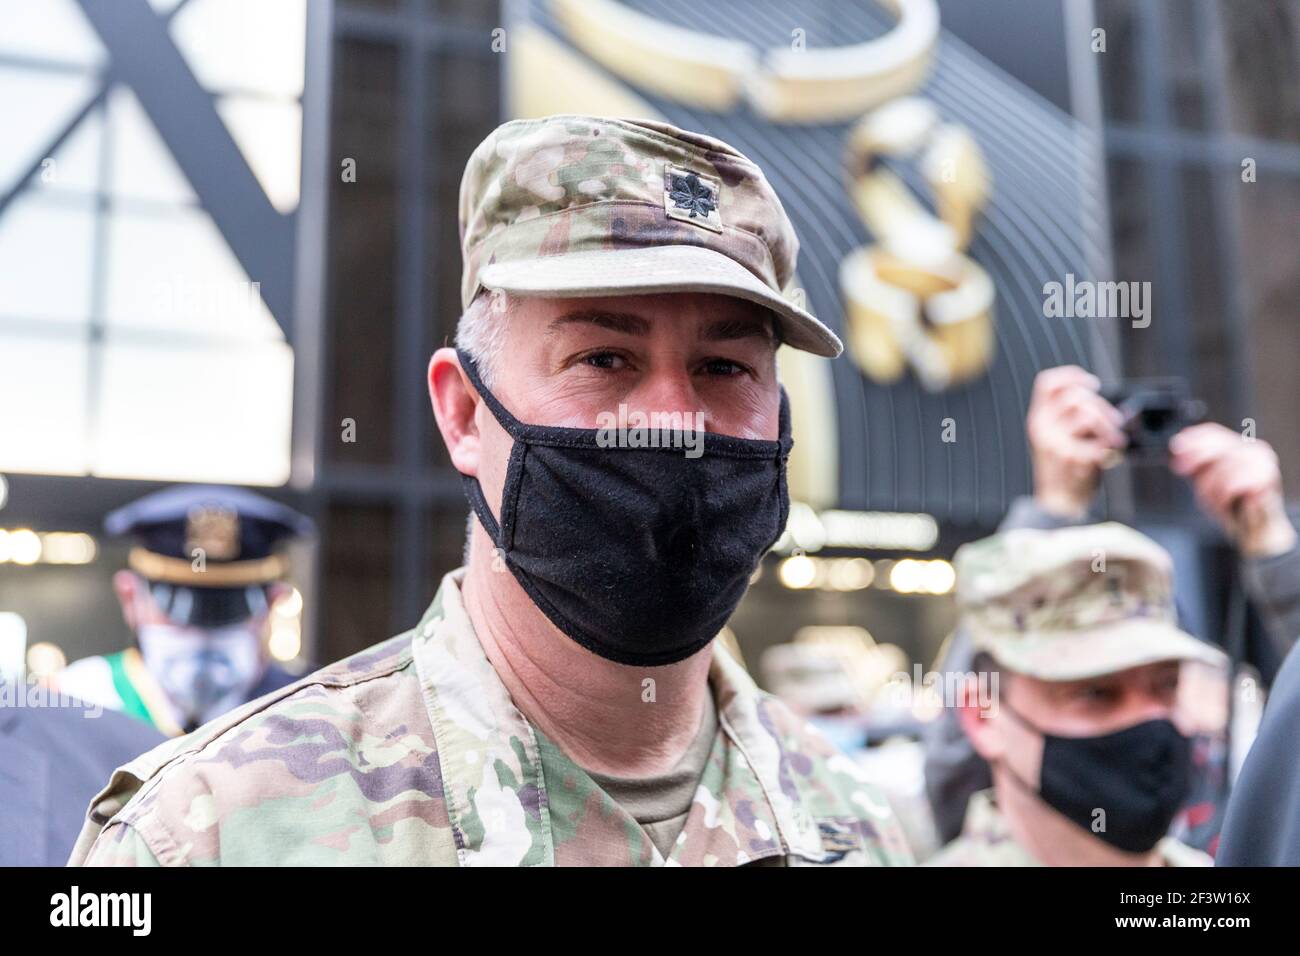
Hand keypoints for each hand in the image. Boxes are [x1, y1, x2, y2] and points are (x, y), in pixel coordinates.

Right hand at [1026, 366, 1125, 518]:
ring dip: (1109, 424)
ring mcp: (1055, 442)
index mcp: (1037, 419)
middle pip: (1075, 396)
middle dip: (1102, 406)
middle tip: (1115, 420)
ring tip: (1116, 439)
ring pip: (1087, 413)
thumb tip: (1095, 397)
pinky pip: (1100, 439)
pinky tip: (1107, 456)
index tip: (1092, 383)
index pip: (1047, 383)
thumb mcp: (1056, 437)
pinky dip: (1109, 447)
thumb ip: (1067, 417)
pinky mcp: (1072, 457)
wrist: (1058, 503)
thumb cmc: (1064, 468)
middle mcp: (1042, 428)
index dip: (1071, 376)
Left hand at [1170, 423, 1296, 557]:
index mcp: (1239, 446)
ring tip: (1214, 500)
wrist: (1254, 527)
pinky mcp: (1267, 480)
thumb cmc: (1232, 502)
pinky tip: (1225, 502)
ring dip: (1210, 488)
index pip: (1213, 433)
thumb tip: (1178, 451)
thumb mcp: (1206, 480)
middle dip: (1197, 461)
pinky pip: (1233, 483)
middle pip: (1217, 446)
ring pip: (1223, 466)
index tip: (1175, 448)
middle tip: (1183, 470)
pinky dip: (1223, 496)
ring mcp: (1264, 463)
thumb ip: (1194, 464)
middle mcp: (1254, 449)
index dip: (1192, 440)